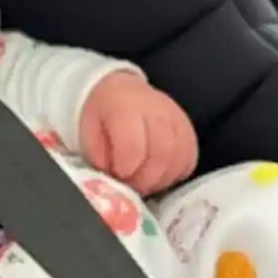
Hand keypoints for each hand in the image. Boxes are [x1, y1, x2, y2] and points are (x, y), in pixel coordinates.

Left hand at [79, 72, 197, 196]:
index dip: (126, 167)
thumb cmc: (102, 114)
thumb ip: (98, 155)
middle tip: (132, 186)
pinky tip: (160, 176)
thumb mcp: (87, 130)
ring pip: (178, 157)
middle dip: (145, 179)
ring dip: (161, 179)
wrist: (120, 91)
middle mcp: (155, 108)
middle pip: (161, 152)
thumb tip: (112, 177)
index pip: (133, 144)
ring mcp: (176, 117)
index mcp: (125, 107)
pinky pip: (190, 157)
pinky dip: (176, 173)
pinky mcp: (188, 127)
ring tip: (144, 182)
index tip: (118, 174)